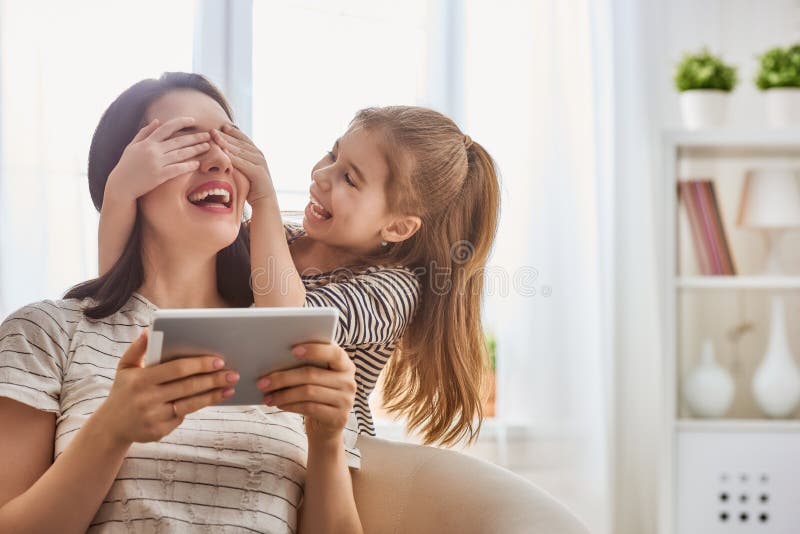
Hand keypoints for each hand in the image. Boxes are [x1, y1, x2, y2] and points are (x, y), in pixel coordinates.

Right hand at [94, 331, 239, 445]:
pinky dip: (199, 406)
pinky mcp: (159, 431)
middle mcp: (147, 399)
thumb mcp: (125, 367)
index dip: (199, 364)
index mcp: (140, 379)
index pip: (176, 369)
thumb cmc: (123, 391)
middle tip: (232, 373)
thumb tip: (149, 331)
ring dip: (213, 395)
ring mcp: (153, 417)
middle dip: (213, 379)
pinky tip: (214, 398)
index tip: (218, 360)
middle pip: (188, 386)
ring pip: (190, 404)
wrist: (111, 426)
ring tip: (230, 387)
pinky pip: (183, 416)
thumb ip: (137, 349)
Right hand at [105, 117, 210, 202]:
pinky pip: (177, 169)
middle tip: (208, 135)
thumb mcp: (132, 146)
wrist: (121, 185)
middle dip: (195, 137)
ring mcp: (156, 163)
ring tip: (207, 147)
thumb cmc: (127, 165)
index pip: (167, 127)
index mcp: (147, 142)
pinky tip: (197, 164)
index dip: (181, 122)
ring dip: (196, 150)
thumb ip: (144, 133)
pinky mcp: (159, 176)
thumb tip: (157, 120)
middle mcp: (152, 150)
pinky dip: (188, 166)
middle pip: (178, 141)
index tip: (194, 121)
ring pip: (180, 154)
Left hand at [212, 125, 275, 203]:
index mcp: (256, 153)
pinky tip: (224, 153)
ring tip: (215, 138)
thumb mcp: (243, 170)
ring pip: (241, 151)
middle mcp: (259, 155)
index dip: (232, 131)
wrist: (264, 201)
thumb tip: (223, 152)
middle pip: (240, 142)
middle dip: (226, 135)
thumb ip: (237, 160)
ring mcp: (260, 163)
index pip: (243, 138)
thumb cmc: (251, 186)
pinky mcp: (259, 172)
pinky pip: (244, 163)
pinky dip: (233, 158)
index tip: (220, 126)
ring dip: (227, 143)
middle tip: (213, 130)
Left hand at [256, 343, 356, 443]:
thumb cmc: (317, 394)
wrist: (327, 426)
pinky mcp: (338, 417)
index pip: (334, 353)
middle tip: (262, 382)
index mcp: (345, 365)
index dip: (315, 350)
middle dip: (284, 377)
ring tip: (267, 396)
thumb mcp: (317, 378)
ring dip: (283, 394)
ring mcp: (346, 400)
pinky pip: (310, 408)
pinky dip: (291, 405)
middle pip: (312, 374)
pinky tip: (279, 404)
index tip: (292, 350)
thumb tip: (276, 358)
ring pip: (308, 392)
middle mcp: (349, 381)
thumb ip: (307, 365)